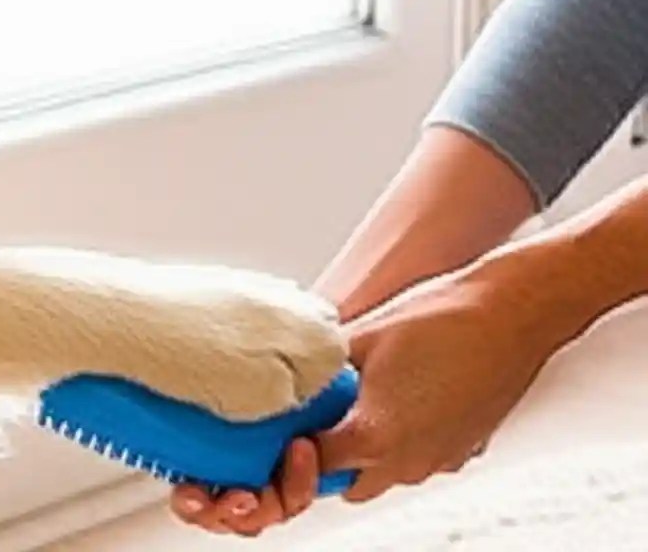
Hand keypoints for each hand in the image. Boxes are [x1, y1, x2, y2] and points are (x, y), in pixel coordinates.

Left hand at [171, 256, 561, 534]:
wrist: (516, 310)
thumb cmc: (442, 316)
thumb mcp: (358, 337)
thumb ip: (318, 371)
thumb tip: (290, 381)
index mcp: (373, 436)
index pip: (308, 469)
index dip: (286, 454)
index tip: (279, 434)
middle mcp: (406, 461)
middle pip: (340, 484)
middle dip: (319, 464)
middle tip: (309, 429)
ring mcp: (438, 460)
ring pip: (379, 475)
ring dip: (357, 454)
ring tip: (353, 409)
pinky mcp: (461, 450)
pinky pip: (414, 459)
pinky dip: (395, 443)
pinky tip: (396, 401)